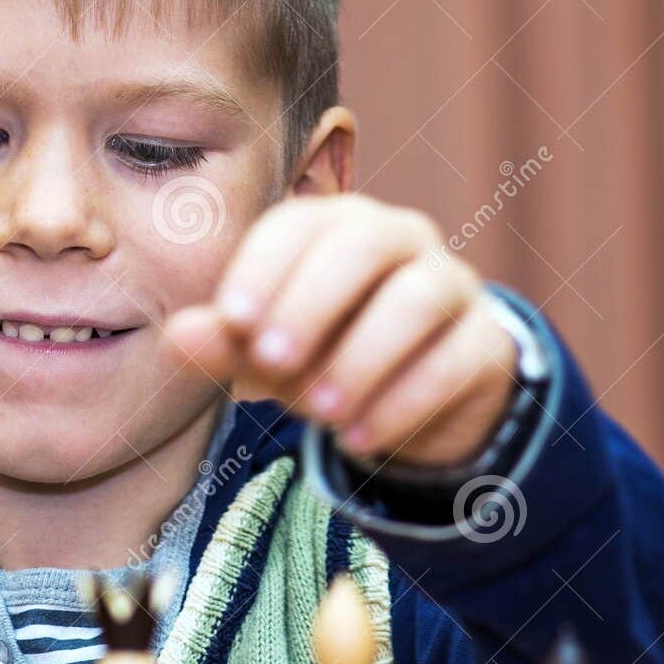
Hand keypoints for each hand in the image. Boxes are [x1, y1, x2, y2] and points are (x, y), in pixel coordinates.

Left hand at [163, 194, 518, 467]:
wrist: (411, 399)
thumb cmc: (321, 355)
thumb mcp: (266, 354)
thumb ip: (223, 343)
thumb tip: (177, 335)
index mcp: (333, 226)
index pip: (298, 223)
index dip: (264, 266)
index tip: (232, 320)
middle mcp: (399, 239)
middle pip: (365, 243)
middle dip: (312, 302)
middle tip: (270, 361)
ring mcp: (451, 284)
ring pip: (419, 298)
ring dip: (363, 356)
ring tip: (318, 412)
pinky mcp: (486, 340)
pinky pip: (456, 360)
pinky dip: (405, 402)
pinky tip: (360, 440)